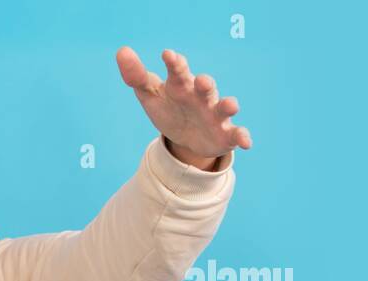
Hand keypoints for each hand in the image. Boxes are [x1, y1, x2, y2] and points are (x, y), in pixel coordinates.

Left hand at [116, 46, 252, 167]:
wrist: (184, 138)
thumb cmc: (168, 108)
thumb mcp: (150, 95)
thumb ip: (136, 76)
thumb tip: (122, 51)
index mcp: (181, 85)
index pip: (178, 72)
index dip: (175, 64)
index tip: (168, 56)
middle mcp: (201, 97)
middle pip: (206, 87)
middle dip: (206, 83)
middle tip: (202, 81)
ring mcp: (215, 115)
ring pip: (224, 107)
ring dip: (228, 105)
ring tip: (231, 105)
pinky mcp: (225, 134)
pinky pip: (236, 134)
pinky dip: (242, 136)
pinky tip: (246, 142)